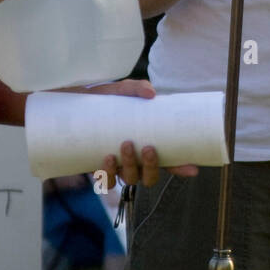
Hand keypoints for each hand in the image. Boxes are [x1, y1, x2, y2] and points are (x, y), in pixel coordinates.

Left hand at [83, 80, 198, 186]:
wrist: (75, 103)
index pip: (169, 162)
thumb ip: (138, 88)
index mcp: (147, 145)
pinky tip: (107, 159)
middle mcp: (134, 160)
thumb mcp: (123, 90)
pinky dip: (108, 174)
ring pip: (130, 179)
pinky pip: (106, 181)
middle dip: (151, 167)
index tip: (193, 168)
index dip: (181, 167)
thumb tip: (151, 93)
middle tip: (146, 148)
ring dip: (130, 167)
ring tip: (124, 146)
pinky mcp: (98, 168)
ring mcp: (117, 166)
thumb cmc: (106, 99)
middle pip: (149, 177)